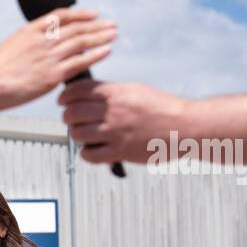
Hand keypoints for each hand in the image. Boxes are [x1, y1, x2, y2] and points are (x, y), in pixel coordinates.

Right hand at [0, 8, 116, 111]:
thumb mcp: (9, 47)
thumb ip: (26, 46)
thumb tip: (35, 49)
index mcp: (30, 31)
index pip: (61, 16)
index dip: (80, 14)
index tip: (92, 14)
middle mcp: (42, 40)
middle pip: (76, 27)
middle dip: (96, 25)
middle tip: (111, 24)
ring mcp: (49, 57)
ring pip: (82, 41)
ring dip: (100, 36)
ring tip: (114, 34)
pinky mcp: (52, 75)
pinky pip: (80, 61)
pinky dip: (96, 54)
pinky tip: (106, 50)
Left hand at [59, 79, 188, 165]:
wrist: (184, 126)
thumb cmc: (162, 108)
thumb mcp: (135, 90)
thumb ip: (111, 92)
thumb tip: (87, 94)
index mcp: (116, 93)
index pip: (78, 91)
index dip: (65, 97)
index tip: (63, 101)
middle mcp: (113, 111)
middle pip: (72, 113)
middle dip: (68, 117)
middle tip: (73, 120)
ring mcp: (116, 132)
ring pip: (77, 134)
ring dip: (77, 135)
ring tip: (84, 134)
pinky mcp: (120, 151)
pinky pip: (89, 155)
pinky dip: (87, 153)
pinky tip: (94, 149)